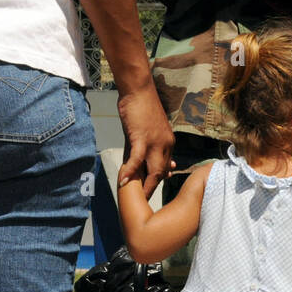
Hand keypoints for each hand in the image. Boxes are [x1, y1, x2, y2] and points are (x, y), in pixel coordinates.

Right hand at [116, 81, 176, 198]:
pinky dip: (130, 171)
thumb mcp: (150, 129)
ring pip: (152, 169)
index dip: (159, 179)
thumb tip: (149, 156)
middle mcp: (166, 145)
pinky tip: (123, 182)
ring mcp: (155, 142)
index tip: (154, 189)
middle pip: (160, 172)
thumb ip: (151, 145)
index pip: (165, 166)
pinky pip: (137, 159)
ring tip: (137, 199)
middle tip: (145, 202)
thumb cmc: (142, 107)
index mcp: (169, 143)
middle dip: (153, 188)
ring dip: (145, 186)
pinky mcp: (141, 137)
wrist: (139, 89)